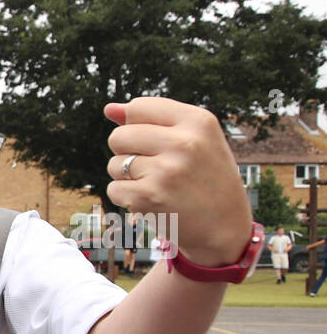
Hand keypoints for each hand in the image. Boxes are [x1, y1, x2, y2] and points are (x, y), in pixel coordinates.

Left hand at [104, 98, 252, 267]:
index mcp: (198, 121)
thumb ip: (151, 120)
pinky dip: (126, 197)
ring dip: (127, 177)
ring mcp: (166, 171)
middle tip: (153, 166)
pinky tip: (151, 200)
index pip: (138, 107)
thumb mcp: (194, 140)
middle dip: (127, 152)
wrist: (224, 226)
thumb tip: (109, 108)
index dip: (136, 125)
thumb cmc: (205, 178)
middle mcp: (184, 142)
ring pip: (114, 164)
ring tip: (157, 184)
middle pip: (118, 136)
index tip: (154, 142)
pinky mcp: (149, 197)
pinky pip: (114, 189)